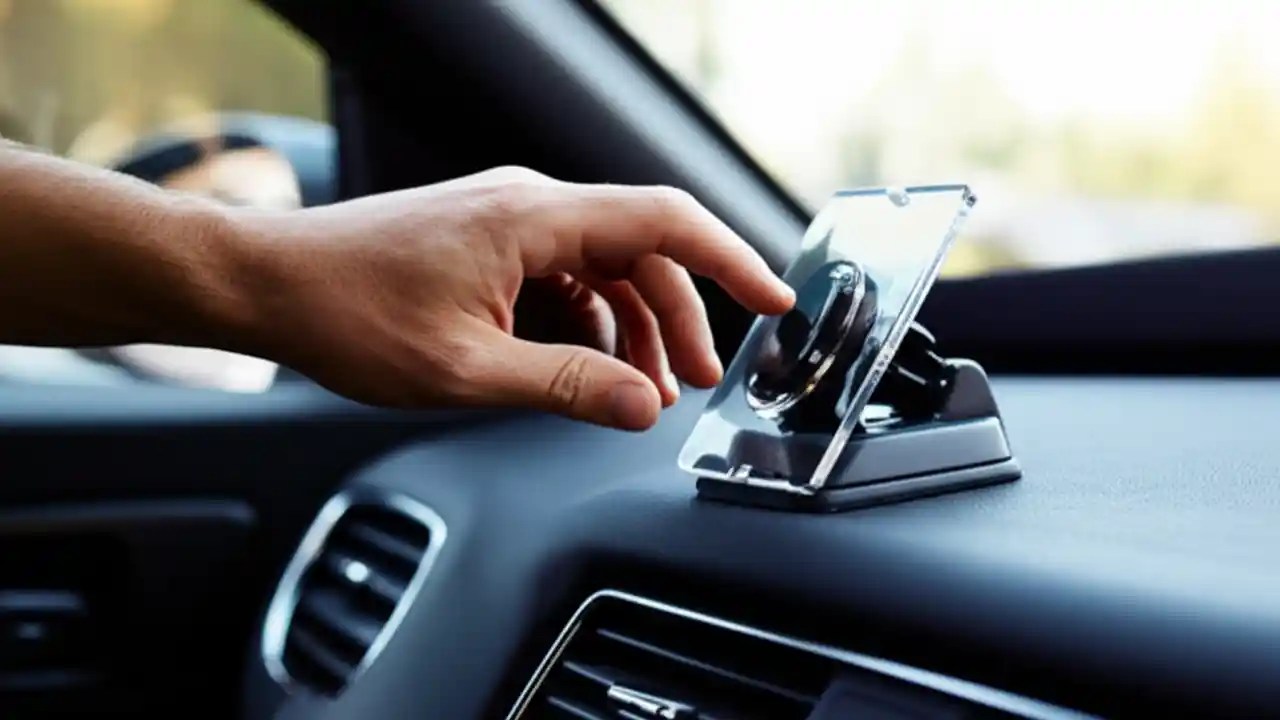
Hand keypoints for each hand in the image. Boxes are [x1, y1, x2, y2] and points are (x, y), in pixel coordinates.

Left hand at [233, 167, 793, 429]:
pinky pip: (564, 273)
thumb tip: (643, 405)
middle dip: (679, 318)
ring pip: (603, 266)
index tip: (775, 299)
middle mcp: (528, 204)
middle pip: (640, 251)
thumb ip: (566, 386)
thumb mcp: (465, 370)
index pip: (662, 221)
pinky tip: (586, 365)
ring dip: (632, 326)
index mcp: (531, 218)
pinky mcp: (488, 239)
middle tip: (696, 381)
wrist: (268, 284)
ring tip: (643, 388)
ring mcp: (507, 219)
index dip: (730, 259)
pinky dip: (587, 320)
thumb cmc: (347, 313)